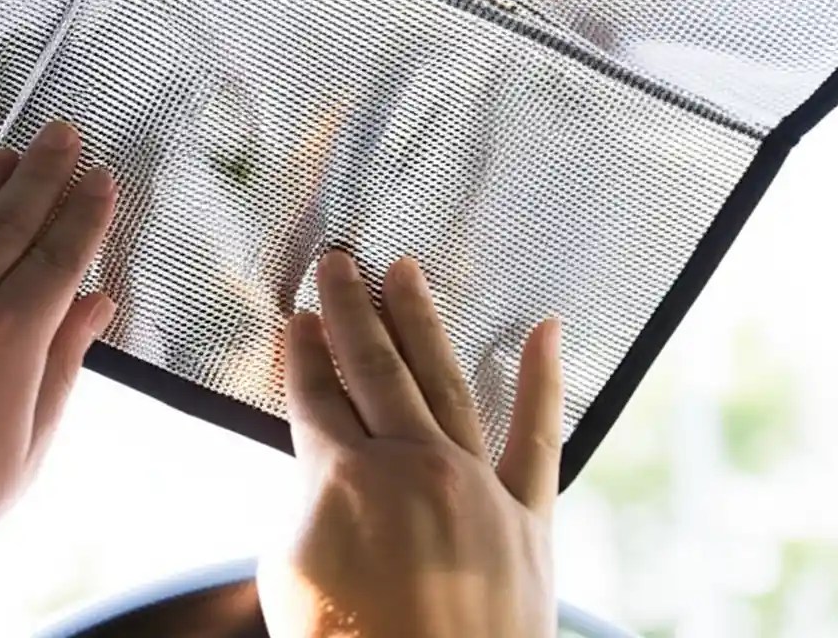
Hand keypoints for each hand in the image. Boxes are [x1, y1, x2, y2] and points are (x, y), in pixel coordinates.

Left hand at [0, 121, 116, 579]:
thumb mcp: (26, 448)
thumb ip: (64, 364)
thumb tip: (99, 302)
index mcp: (6, 339)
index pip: (60, 255)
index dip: (86, 213)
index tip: (103, 178)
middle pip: (10, 217)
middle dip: (45, 172)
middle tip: (66, 133)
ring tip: (16, 150)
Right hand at [258, 252, 562, 637]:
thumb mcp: (292, 573)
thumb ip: (311, 503)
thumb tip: (332, 470)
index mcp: (345, 479)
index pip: (316, 395)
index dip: (304, 352)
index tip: (301, 317)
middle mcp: (412, 466)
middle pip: (374, 369)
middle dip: (352, 310)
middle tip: (339, 262)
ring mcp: (476, 487)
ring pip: (444, 382)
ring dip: (422, 323)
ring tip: (405, 272)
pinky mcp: (528, 518)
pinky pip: (538, 439)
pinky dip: (543, 384)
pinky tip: (545, 334)